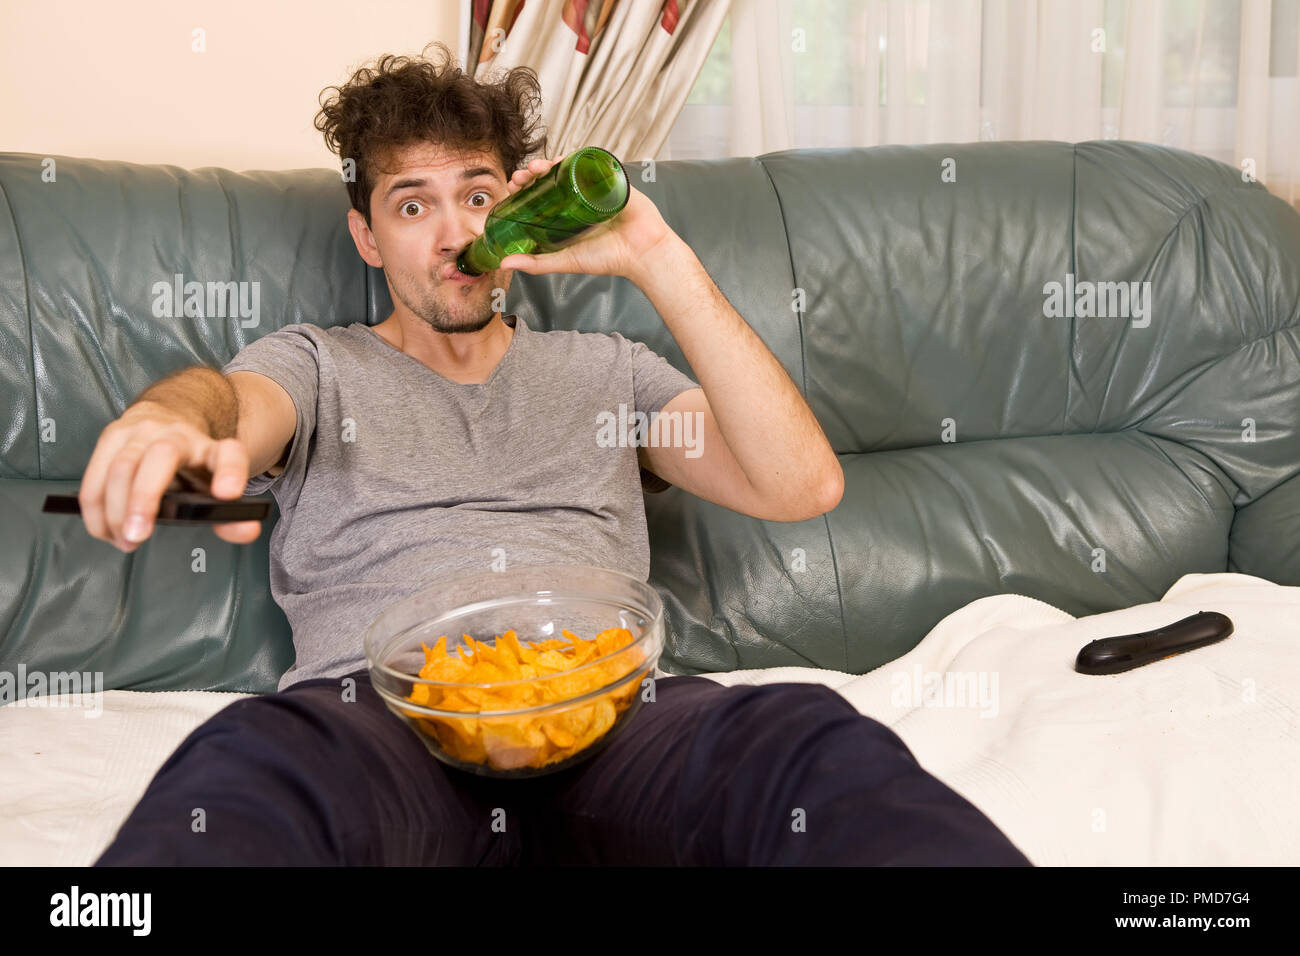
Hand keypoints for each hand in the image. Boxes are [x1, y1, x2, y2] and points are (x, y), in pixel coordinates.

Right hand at [78, 402, 261, 551]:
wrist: (168, 420)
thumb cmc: (192, 464)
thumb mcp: (214, 486)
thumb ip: (231, 515)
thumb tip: (248, 531)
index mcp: (211, 448)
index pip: (230, 454)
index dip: (230, 472)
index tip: (228, 494)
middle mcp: (176, 433)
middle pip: (161, 457)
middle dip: (144, 498)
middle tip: (138, 536)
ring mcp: (141, 431)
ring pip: (121, 466)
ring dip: (115, 509)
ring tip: (124, 540)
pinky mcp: (112, 436)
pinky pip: (95, 473)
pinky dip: (94, 507)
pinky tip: (105, 530)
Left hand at [496, 154, 676, 280]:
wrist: (642, 252)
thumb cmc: (608, 258)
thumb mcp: (566, 261)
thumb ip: (537, 263)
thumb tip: (504, 263)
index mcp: (567, 215)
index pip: (539, 195)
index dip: (524, 188)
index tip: (511, 187)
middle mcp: (578, 199)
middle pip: (550, 178)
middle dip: (532, 173)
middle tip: (521, 176)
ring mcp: (594, 187)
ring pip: (568, 168)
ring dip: (549, 163)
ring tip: (537, 167)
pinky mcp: (611, 179)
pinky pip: (592, 162)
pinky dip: (576, 157)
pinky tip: (562, 159)